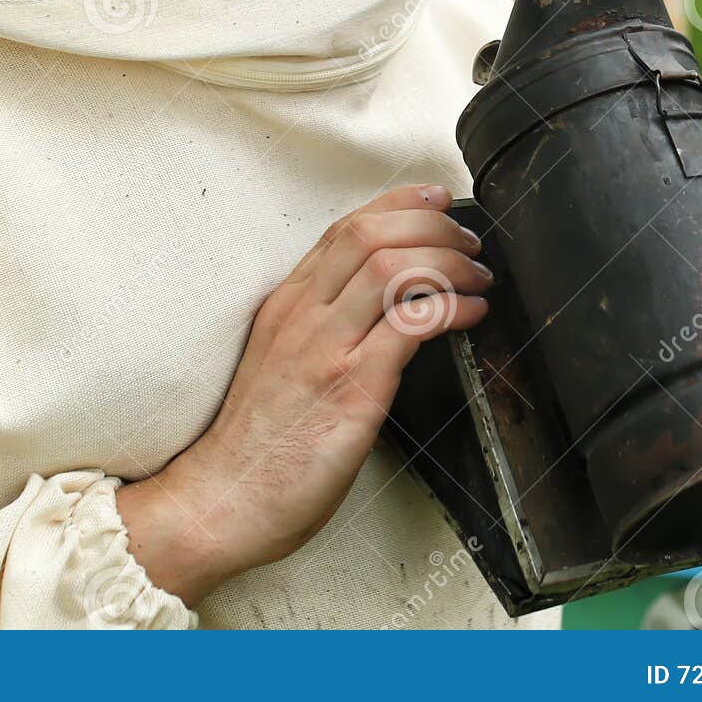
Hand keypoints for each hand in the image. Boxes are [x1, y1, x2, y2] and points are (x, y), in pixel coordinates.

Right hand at [114, 181, 490, 608]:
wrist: (222, 501)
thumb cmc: (256, 444)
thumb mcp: (279, 361)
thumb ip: (319, 326)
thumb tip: (379, 306)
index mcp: (286, 304)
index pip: (345, 229)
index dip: (398, 204)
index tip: (434, 200)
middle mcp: (304, 315)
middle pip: (372, 234)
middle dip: (431, 224)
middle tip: (468, 240)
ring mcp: (327, 349)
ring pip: (395, 267)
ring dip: (450, 262)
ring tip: (478, 276)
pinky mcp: (354, 389)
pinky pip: (412, 325)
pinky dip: (452, 306)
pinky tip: (472, 313)